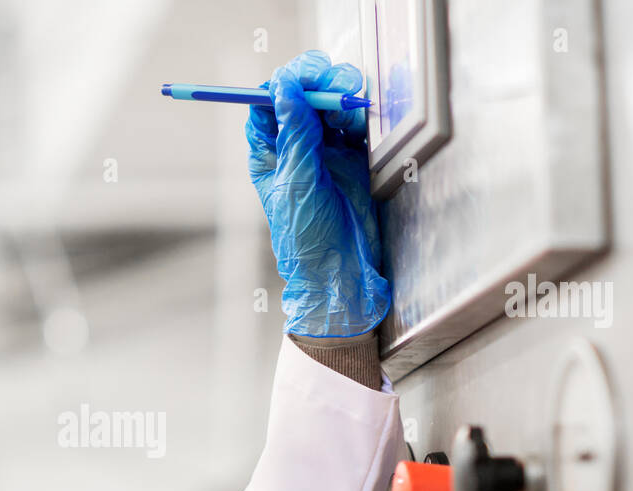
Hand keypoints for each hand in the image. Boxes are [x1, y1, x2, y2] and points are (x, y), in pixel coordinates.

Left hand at [246, 50, 390, 337]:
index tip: (303, 77)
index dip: (285, 83)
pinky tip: (362, 129)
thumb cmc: (307, 237)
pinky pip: (357, 124)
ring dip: (343, 100)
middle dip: (319, 85)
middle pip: (304, 96)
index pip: (269, 102)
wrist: (343, 271)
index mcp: (269, 153)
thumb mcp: (297, 182)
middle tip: (335, 88)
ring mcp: (326, 151)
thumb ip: (296, 134)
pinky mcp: (354, 159)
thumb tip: (285, 89)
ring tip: (349, 118)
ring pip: (333, 105)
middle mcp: (296, 148)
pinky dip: (361, 118)